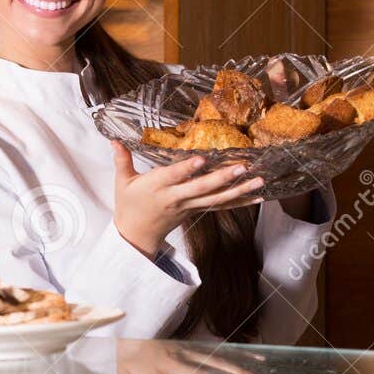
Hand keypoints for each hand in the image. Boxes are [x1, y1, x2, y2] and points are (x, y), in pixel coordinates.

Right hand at [111, 142, 264, 258]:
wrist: (137, 235)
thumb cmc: (129, 205)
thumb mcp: (122, 182)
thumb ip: (122, 159)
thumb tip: (114, 139)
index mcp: (156, 188)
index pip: (172, 177)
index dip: (186, 169)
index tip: (201, 159)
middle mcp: (175, 198)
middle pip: (201, 188)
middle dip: (222, 178)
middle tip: (242, 168)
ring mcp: (188, 206)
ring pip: (216, 198)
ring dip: (239, 190)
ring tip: (259, 180)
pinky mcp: (197, 210)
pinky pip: (221, 206)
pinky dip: (240, 201)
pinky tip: (258, 196)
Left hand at [113, 339, 266, 373]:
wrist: (130, 331)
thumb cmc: (126, 360)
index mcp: (156, 373)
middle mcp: (174, 362)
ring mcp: (186, 352)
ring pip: (215, 362)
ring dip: (239, 372)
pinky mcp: (193, 346)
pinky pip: (218, 351)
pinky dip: (239, 355)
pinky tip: (258, 360)